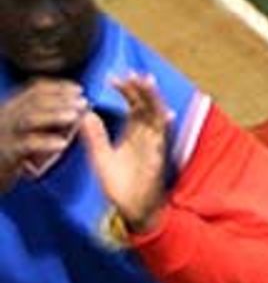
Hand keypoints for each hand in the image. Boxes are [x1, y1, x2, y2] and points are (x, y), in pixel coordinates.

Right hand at [0, 78, 87, 191]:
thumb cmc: (12, 154)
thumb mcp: (28, 132)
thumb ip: (49, 122)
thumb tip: (80, 114)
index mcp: (13, 107)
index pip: (35, 89)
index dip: (58, 87)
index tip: (79, 89)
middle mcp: (6, 116)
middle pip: (33, 101)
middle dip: (60, 99)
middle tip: (83, 102)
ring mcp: (5, 134)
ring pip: (28, 119)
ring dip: (54, 115)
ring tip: (75, 116)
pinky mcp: (6, 153)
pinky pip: (25, 145)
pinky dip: (44, 143)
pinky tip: (62, 143)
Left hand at [76, 73, 170, 228]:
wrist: (133, 210)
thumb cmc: (120, 187)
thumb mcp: (101, 158)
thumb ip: (95, 137)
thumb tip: (85, 114)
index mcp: (132, 135)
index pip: (133, 106)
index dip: (126, 90)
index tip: (114, 77)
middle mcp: (146, 137)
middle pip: (147, 106)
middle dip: (142, 88)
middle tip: (133, 72)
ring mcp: (154, 146)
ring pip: (157, 117)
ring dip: (153, 100)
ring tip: (146, 81)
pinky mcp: (159, 158)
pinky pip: (164, 139)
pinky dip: (165, 126)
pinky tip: (165, 113)